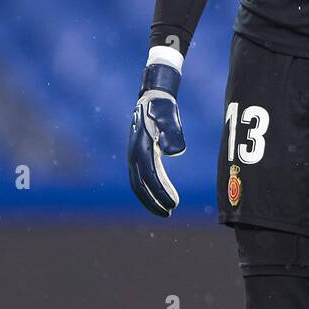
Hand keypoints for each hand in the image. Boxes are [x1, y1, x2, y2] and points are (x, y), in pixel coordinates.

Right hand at [128, 62, 185, 216]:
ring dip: (153, 197)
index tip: (173, 205)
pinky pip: (146, 175)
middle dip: (153, 202)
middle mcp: (134, 154)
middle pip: (140, 186)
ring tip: (170, 207)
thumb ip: (171, 133)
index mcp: (140, 149)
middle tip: (168, 213)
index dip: (160, 194)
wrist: (154, 96)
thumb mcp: (168, 117)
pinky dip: (156, 186)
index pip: (149, 178)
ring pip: (141, 182)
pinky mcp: (143, 153)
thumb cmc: (162, 106)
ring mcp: (136, 154)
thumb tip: (174, 153)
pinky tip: (168, 192)